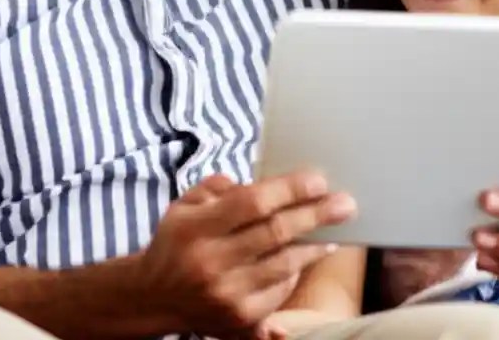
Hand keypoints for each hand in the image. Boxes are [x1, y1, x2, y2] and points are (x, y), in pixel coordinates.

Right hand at [134, 172, 356, 337]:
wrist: (152, 297)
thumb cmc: (178, 242)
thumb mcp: (186, 206)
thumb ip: (221, 188)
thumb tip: (267, 184)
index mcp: (195, 228)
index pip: (253, 203)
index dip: (290, 189)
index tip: (319, 180)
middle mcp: (211, 263)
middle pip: (276, 232)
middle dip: (316, 214)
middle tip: (345, 203)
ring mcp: (227, 294)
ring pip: (286, 263)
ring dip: (315, 244)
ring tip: (335, 229)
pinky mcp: (240, 318)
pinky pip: (281, 288)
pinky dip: (296, 269)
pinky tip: (306, 255)